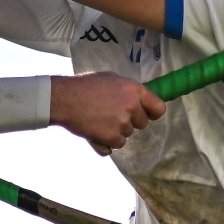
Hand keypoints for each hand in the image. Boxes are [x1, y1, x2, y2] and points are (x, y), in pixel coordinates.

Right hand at [48, 72, 164, 151]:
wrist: (65, 99)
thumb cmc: (85, 86)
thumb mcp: (111, 79)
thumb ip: (128, 90)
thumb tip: (138, 99)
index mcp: (135, 90)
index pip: (159, 108)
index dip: (153, 113)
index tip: (147, 115)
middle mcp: (132, 106)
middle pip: (143, 123)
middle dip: (131, 121)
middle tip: (112, 115)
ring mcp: (123, 122)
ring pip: (128, 133)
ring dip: (117, 130)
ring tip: (100, 119)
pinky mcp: (112, 137)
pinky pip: (118, 143)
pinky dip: (109, 140)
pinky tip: (97, 129)